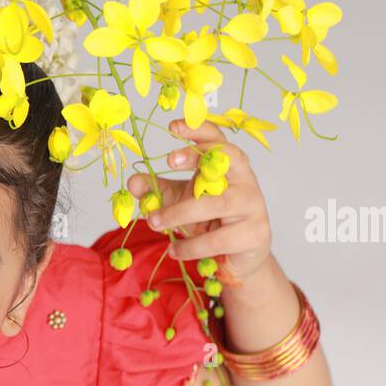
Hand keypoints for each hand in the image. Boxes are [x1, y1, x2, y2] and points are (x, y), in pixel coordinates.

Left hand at [127, 118, 271, 282]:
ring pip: (214, 204)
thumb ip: (157, 191)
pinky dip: (191, 246)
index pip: (217, 140)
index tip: (173, 126)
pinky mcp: (254, 234)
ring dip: (179, 213)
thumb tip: (132, 181)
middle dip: (196, 157)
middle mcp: (245, 180)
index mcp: (229, 166)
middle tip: (168, 161)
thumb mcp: (180, 202)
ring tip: (154, 223)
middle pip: (224, 160)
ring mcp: (252, 206)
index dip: (198, 130)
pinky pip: (217, 239)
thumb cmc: (210, 222)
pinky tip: (175, 250)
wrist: (236, 258)